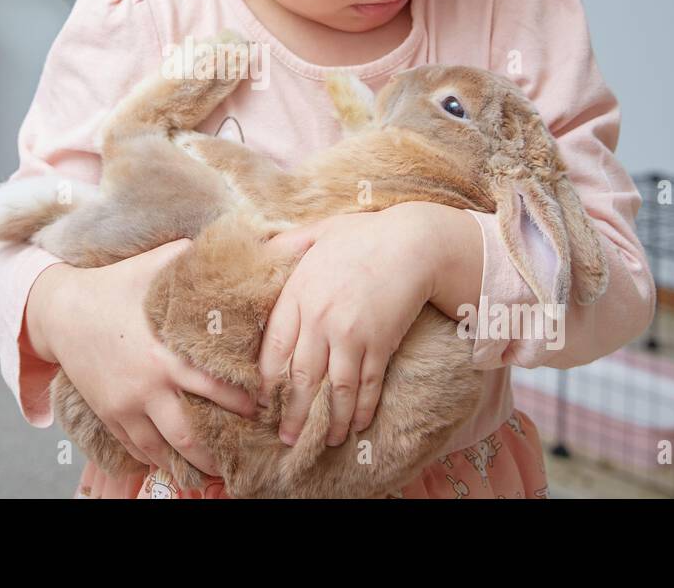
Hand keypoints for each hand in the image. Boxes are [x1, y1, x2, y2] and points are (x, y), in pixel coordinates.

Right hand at [30, 240, 259, 477]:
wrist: (60, 312)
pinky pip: (136, 448)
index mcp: (165, 353)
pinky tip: (174, 464)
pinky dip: (157, 460)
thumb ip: (191, 259)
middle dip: (220, 450)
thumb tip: (235, 234)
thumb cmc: (113, 286)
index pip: (215, 387)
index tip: (262, 407)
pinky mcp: (108, 415)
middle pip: (191, 433)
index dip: (243, 402)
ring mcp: (125, 405)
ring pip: (163, 449)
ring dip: (191, 464)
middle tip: (245, 456)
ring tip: (216, 472)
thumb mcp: (152, 267)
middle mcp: (147, 386)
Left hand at [257, 202, 483, 447]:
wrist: (414, 242)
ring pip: (336, 389)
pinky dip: (363, 409)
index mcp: (298, 294)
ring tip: (327, 440)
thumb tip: (260, 246)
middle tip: (288, 439)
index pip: (273, 349)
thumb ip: (286, 244)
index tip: (263, 404)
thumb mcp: (317, 233)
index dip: (266, 382)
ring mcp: (351, 334)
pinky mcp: (381, 343)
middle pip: (301, 378)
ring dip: (331, 420)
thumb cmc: (364, 236)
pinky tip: (359, 424)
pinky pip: (368, 385)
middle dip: (294, 414)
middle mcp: (320, 319)